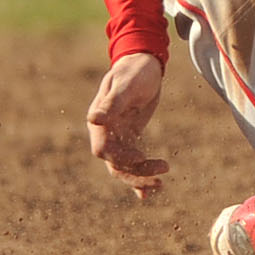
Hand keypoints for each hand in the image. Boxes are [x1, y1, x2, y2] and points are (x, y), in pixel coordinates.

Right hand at [86, 52, 168, 198]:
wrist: (145, 63)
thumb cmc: (135, 71)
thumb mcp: (126, 85)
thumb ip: (111, 103)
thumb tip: (93, 119)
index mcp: (100, 120)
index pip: (102, 149)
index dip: (119, 158)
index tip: (140, 158)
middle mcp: (106, 131)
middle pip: (115, 163)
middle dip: (135, 174)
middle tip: (159, 178)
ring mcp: (118, 135)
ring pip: (125, 166)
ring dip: (141, 177)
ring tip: (161, 183)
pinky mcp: (130, 136)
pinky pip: (132, 161)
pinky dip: (140, 175)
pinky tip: (149, 191)